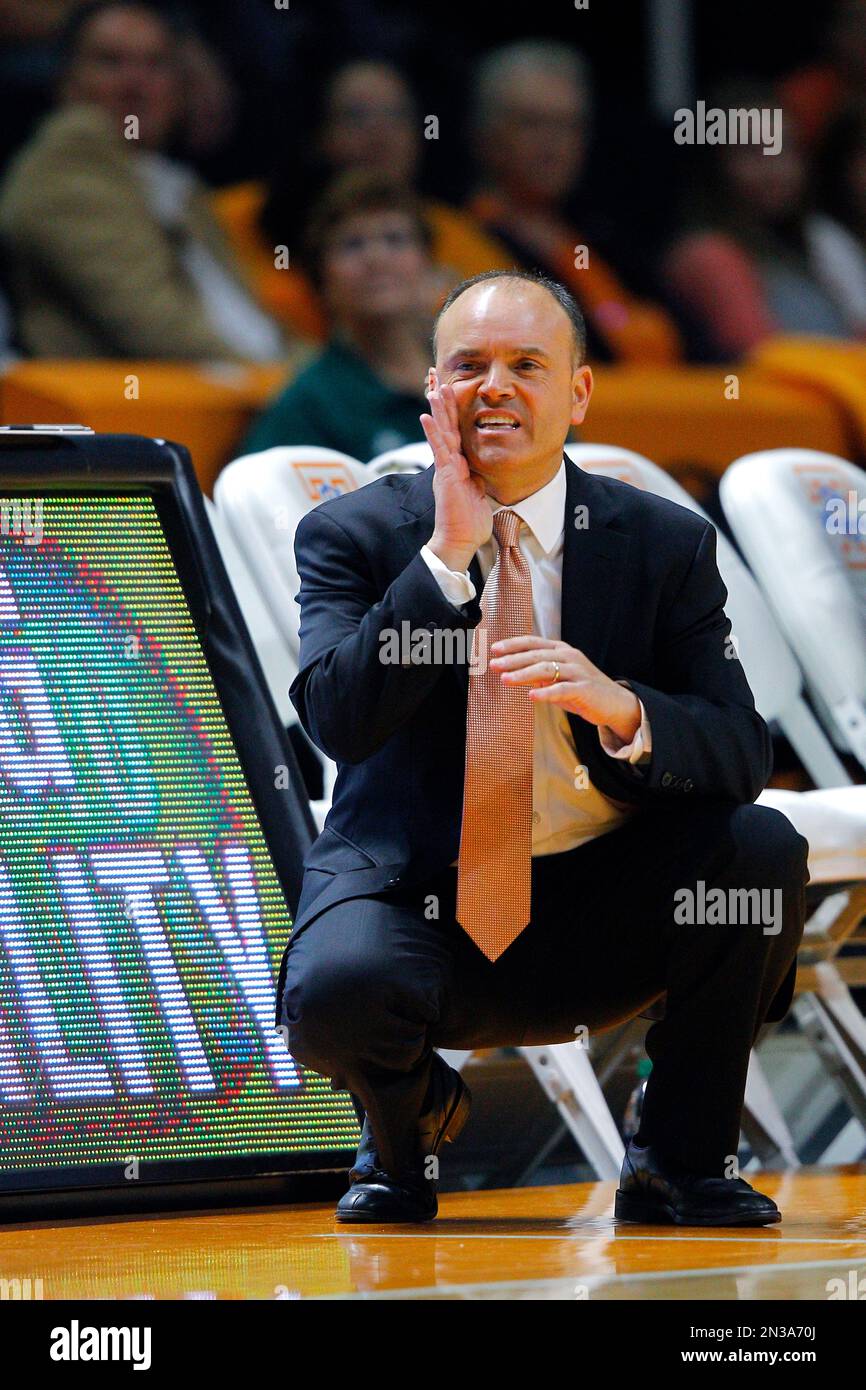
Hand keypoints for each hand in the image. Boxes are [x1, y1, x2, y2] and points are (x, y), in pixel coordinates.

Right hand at [420, 377, 491, 571]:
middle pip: (447, 427)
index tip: (451, 394)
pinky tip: (426, 417)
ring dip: (438, 411)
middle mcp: (449, 464)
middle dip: (444, 404)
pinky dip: (433, 432)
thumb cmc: (470, 523)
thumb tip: (482, 472)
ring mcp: (446, 468)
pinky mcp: (446, 475)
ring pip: (442, 433)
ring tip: (434, 389)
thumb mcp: (479, 494)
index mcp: (458, 466)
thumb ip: (478, 479)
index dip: (453, 413)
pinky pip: (439, 450)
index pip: (455, 434)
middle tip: (438, 380)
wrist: (459, 540)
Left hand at [489, 636, 641, 740]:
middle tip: (494, 665)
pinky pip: (562, 689)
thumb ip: (539, 675)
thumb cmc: (583, 690)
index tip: (494, 649)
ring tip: (505, 679)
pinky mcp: (584, 689)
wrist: (615, 703)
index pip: (533, 643)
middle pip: (536, 654)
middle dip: (512, 659)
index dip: (513, 645)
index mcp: (562, 650)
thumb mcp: (558, 679)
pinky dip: (545, 693)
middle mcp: (569, 656)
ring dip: (523, 674)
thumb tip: (514, 673)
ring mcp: (578, 672)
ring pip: (546, 669)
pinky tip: (531, 697)